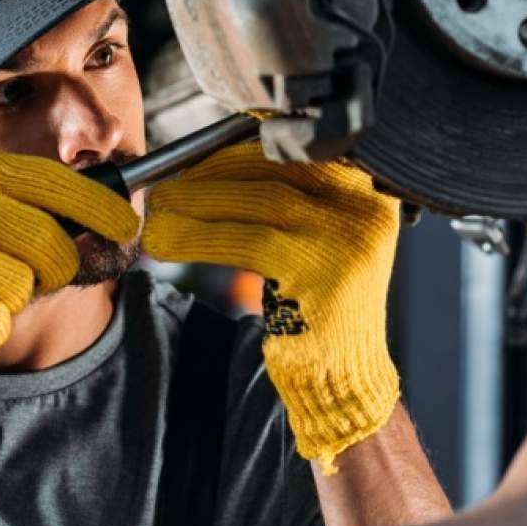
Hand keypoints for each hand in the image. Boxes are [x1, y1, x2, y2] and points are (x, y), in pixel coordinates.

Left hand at [144, 142, 400, 470]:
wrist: (342, 375)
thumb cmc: (315, 306)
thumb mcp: (312, 240)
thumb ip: (287, 198)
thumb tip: (213, 160)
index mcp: (367, 192)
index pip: (295, 150)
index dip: (237, 151)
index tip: (193, 161)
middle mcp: (365, 208)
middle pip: (277, 169)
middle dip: (212, 172)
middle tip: (168, 186)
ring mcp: (350, 240)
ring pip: (259, 200)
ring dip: (198, 201)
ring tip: (159, 211)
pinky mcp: (325, 274)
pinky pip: (249, 241)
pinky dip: (200, 236)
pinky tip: (169, 241)